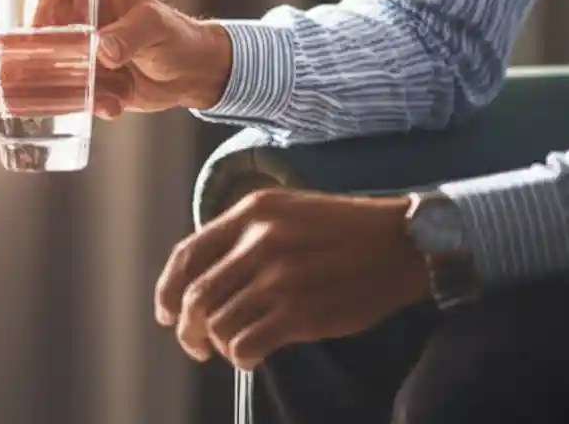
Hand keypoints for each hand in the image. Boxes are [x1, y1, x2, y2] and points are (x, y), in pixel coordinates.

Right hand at [32, 0, 231, 118]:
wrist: (193, 73)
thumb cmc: (177, 35)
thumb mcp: (155, 27)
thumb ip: (130, 34)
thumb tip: (102, 49)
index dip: (34, 12)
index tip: (43, 37)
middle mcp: (76, 16)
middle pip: (36, 31)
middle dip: (37, 57)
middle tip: (52, 75)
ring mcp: (77, 49)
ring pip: (45, 66)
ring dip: (59, 87)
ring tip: (92, 95)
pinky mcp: (83, 78)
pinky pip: (68, 92)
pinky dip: (84, 103)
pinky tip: (112, 107)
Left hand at [154, 188, 430, 369]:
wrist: (402, 243)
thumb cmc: (342, 230)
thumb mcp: (286, 211)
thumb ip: (244, 235)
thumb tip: (201, 277)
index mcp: (251, 212)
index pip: (188, 255)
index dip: (167, 289)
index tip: (166, 313)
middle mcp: (259, 242)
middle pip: (196, 296)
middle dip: (187, 328)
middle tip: (195, 344)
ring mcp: (279, 278)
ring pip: (218, 324)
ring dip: (216, 345)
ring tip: (230, 348)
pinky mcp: (300, 312)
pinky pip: (246, 344)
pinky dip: (241, 356)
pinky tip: (251, 356)